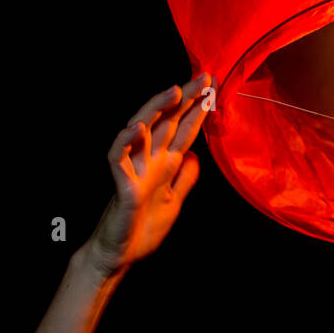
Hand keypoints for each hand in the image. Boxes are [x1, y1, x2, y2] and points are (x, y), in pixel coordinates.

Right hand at [85, 73, 211, 277]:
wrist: (119, 255)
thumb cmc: (142, 227)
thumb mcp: (174, 202)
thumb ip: (185, 179)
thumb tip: (196, 156)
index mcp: (165, 164)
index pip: (184, 130)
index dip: (199, 109)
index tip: (214, 87)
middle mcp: (150, 160)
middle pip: (168, 122)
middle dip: (185, 99)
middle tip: (203, 76)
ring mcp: (134, 170)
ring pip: (142, 131)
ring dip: (156, 110)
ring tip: (174, 90)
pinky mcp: (121, 185)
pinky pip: (119, 158)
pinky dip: (127, 142)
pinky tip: (138, 127)